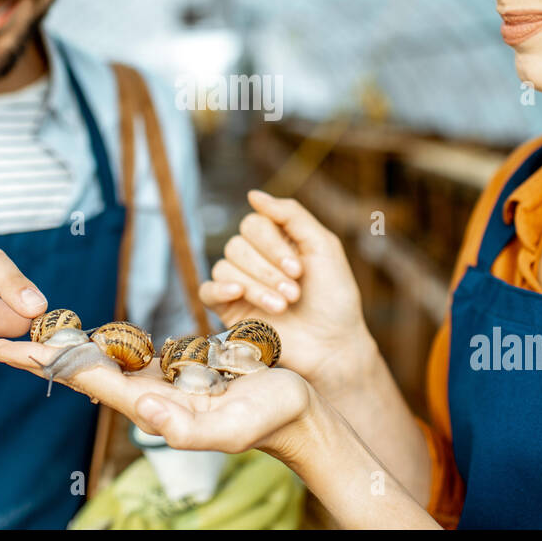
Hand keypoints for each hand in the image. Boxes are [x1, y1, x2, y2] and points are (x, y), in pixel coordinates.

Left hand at [0, 337, 315, 460]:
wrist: (298, 415)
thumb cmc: (271, 419)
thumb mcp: (233, 428)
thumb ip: (187, 427)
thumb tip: (141, 411)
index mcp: (151, 404)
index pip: (84, 379)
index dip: (42, 363)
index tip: (0, 349)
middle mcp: (147, 394)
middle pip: (82, 368)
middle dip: (40, 353)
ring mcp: (161, 383)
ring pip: (102, 359)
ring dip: (65, 346)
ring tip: (31, 331)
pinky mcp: (180, 371)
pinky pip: (131, 353)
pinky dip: (102, 341)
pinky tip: (90, 335)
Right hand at [200, 190, 373, 387]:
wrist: (332, 346)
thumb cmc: (334, 297)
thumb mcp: (323, 246)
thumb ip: (291, 214)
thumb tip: (253, 194)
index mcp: (276, 241)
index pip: (253, 224)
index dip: (272, 245)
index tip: (299, 270)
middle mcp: (255, 259)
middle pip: (237, 245)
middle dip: (267, 270)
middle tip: (294, 294)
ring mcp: (240, 284)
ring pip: (225, 267)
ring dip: (256, 287)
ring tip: (282, 307)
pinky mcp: (229, 311)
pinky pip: (207, 290)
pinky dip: (220, 289)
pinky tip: (238, 294)